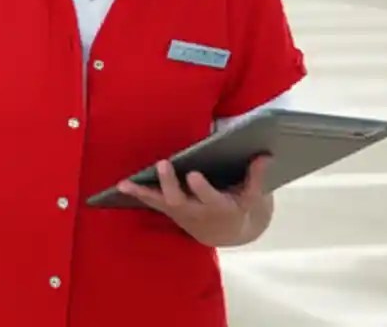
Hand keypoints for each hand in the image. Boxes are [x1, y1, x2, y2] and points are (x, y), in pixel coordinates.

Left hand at [116, 155, 272, 246]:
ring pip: (160, 203)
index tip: (194, 173)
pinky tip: (121, 185)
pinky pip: (151, 202)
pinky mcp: (170, 209)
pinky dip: (136, 194)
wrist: (226, 232)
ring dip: (142, 192)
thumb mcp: (253, 197)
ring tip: (125, 184)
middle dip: (170, 183)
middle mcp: (196, 212)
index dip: (201, 188)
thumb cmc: (240, 207)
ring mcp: (180, 212)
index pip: (210, 198)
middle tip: (163, 163)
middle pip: (179, 200)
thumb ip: (256, 177)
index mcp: (219, 208)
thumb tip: (265, 155)